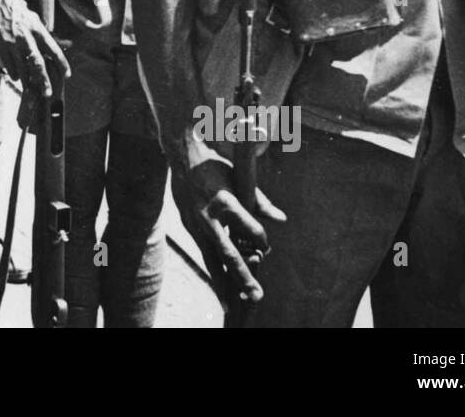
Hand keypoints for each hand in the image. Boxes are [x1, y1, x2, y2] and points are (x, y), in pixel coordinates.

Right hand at [0, 0, 69, 93]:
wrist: (0, 0)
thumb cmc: (20, 12)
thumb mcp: (37, 20)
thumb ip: (49, 36)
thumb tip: (67, 45)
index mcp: (38, 30)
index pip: (53, 49)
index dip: (62, 63)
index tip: (67, 75)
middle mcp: (27, 37)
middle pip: (37, 63)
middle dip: (43, 80)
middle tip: (47, 94)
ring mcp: (13, 42)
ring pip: (22, 67)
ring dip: (27, 81)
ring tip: (30, 90)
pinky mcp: (1, 45)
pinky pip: (8, 64)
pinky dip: (13, 73)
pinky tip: (16, 78)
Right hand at [188, 158, 285, 306]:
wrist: (182, 159)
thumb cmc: (216, 167)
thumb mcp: (239, 178)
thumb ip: (260, 202)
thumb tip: (282, 219)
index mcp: (226, 201)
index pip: (251, 230)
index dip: (262, 241)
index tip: (265, 245)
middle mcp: (210, 217)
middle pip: (228, 253)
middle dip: (242, 277)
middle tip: (256, 296)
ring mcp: (196, 224)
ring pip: (212, 259)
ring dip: (223, 283)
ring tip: (232, 305)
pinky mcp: (189, 227)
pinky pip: (204, 253)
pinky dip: (213, 270)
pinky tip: (220, 285)